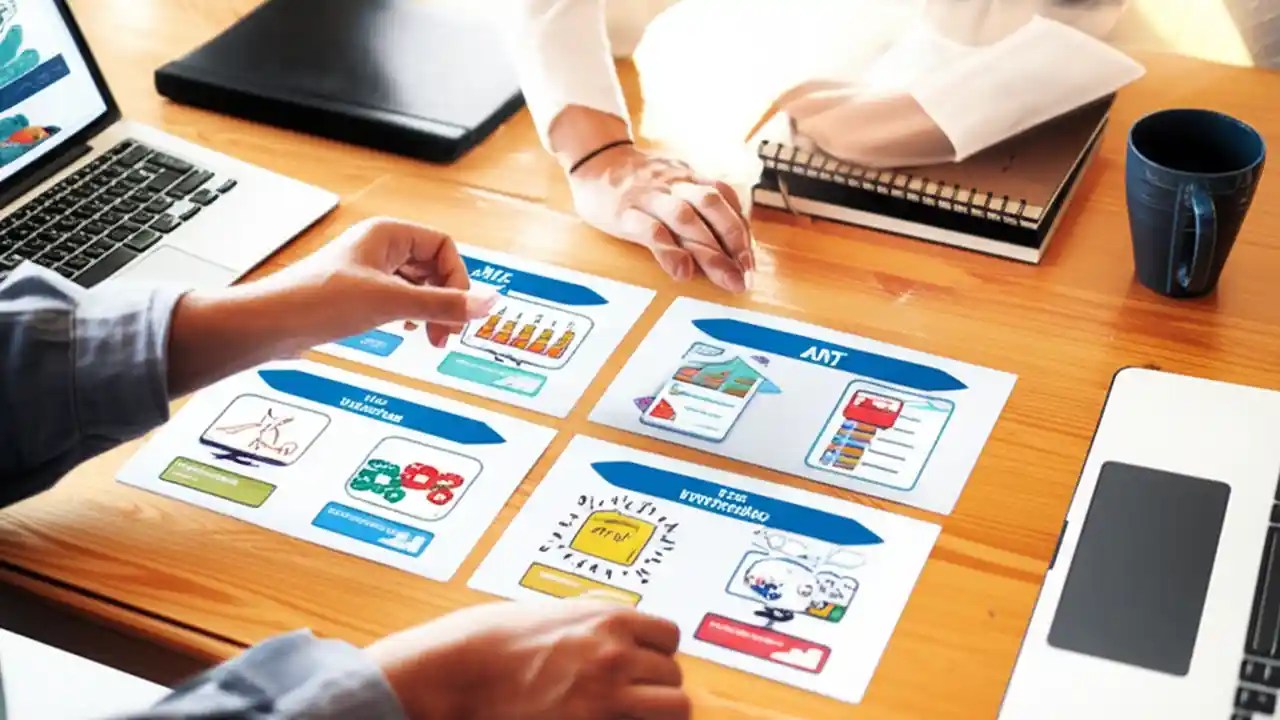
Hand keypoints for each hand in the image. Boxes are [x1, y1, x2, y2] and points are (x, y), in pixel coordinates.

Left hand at [167, 217, 496, 394]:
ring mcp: (368, 271)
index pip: (444, 247)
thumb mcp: (392, 302)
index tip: (458, 312)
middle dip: (446, 300)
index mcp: (388, 234)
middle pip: (434, 267)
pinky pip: (399, 299)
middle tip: (446, 333)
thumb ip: (444, 304)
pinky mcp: (357, 294)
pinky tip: (406, 331)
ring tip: (429, 337)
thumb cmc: (319, 301)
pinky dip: (410, 315)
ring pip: (417, 286)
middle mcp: (379, 247)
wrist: (272, 324)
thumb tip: (489, 304)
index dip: (458, 279)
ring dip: (430, 311)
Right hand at [368, 600, 688, 719]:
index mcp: (609, 620)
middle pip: (673, 679)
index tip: (644, 664)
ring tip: (623, 715)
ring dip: (652, 714)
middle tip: (630, 697)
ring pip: (673, 710)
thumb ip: (592, 622)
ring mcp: (607, 699)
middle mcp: (616, 656)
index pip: (670, 637)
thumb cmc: (490, 642)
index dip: (656, 653)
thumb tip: (617, 632)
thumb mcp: (551, 613)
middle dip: (654, 688)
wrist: (456, 673)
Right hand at [569, 143, 752, 292]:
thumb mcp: (674, 181)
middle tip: (745, 276)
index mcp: (689, 178)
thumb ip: (697, 202)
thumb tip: (726, 238)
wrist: (595, 159)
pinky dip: (669, 252)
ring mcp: (649, 196)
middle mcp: (674, 184)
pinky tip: (682, 272)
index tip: (750, 263)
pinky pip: (650, 230)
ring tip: (725, 279)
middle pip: (712, 207)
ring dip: (710, 251)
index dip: (742, 231)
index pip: (725, 199)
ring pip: (685, 218)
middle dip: (735, 242)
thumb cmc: (639, 180)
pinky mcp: (623, 212)